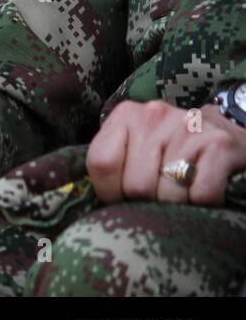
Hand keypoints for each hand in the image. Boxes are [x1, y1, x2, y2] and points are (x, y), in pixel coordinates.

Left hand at [87, 99, 245, 205]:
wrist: (225, 130)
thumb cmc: (169, 146)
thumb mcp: (134, 143)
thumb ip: (111, 161)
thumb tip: (95, 200)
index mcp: (126, 114)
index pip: (101, 163)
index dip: (110, 191)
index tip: (122, 197)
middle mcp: (154, 115)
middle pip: (136, 185)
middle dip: (146, 201)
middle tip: (159, 193)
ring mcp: (188, 128)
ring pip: (168, 196)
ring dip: (175, 205)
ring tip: (181, 189)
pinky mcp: (219, 145)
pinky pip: (201, 195)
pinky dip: (202, 203)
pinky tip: (202, 187)